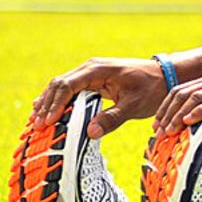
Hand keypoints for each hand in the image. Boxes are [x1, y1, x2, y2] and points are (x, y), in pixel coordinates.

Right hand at [32, 58, 167, 137]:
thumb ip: (112, 118)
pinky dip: (58, 102)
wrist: (165, 76)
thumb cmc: (152, 89)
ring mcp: (90, 74)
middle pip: (59, 85)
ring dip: (49, 103)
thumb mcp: (134, 106)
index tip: (46, 122)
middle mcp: (90, 68)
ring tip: (36, 122)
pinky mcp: (93, 81)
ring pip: (61, 87)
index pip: (67, 86)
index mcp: (98, 70)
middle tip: (36, 126)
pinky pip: (70, 90)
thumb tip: (90, 133)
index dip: (54, 104)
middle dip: (46, 105)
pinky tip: (47, 114)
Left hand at [153, 67, 201, 131]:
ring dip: (177, 115)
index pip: (183, 91)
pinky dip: (199, 112)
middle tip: (157, 132)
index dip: (167, 108)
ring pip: (194, 97)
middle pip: (182, 93)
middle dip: (166, 113)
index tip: (159, 125)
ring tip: (167, 131)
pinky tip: (189, 122)